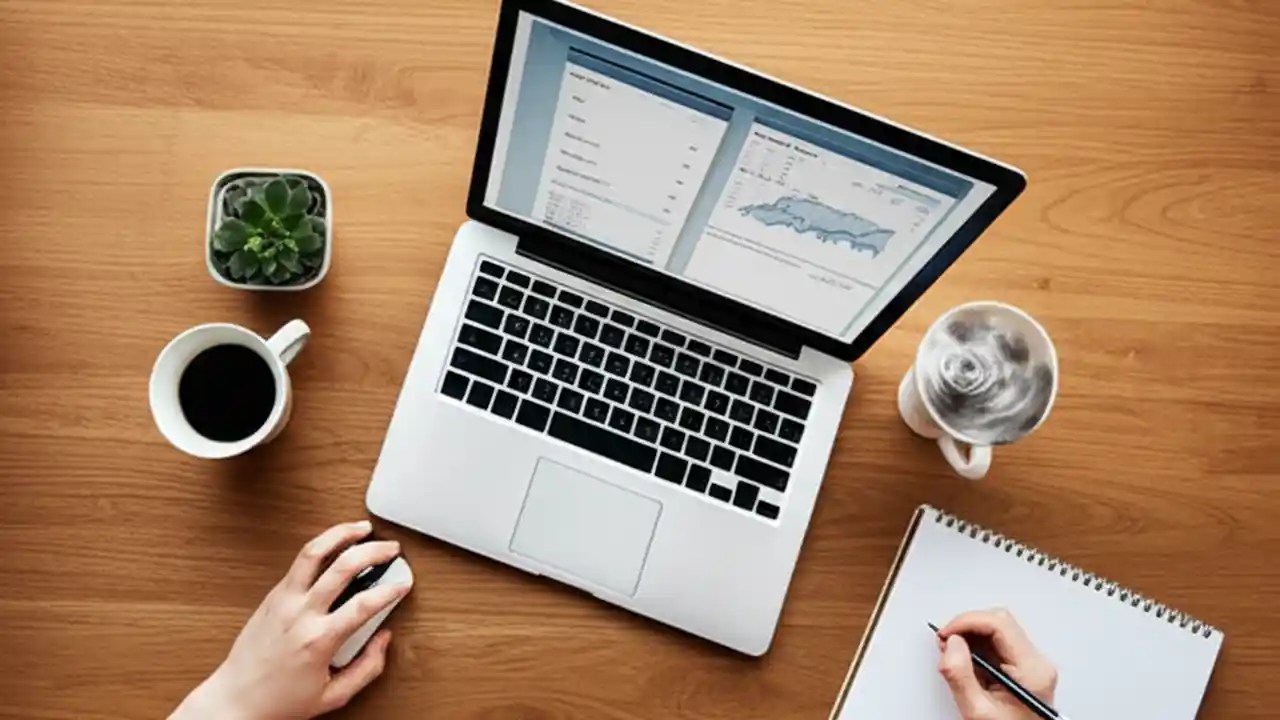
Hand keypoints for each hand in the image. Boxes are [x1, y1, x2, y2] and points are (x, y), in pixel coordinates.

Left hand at [171, 521, 412, 719]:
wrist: (234, 701)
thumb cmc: (278, 702)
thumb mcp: (334, 695)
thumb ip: (367, 668)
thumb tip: (383, 641)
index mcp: (318, 640)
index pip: (363, 605)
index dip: (390, 590)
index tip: (402, 585)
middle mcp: (300, 614)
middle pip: (342, 567)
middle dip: (373, 550)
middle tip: (390, 548)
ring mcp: (283, 601)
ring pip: (313, 552)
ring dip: (341, 534)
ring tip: (360, 528)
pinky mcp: (272, 596)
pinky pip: (298, 562)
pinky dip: (321, 547)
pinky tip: (334, 545)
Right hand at [936, 609, 1057, 719]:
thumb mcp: (977, 712)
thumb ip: (960, 675)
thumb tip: (952, 643)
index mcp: (1032, 671)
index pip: (999, 624)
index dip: (967, 621)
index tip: (946, 633)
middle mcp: (1037, 663)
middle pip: (999, 622)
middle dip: (967, 627)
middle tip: (946, 642)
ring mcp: (1032, 666)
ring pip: (997, 630)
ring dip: (969, 637)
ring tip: (952, 655)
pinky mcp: (1023, 669)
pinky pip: (997, 645)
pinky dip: (976, 648)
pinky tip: (964, 663)